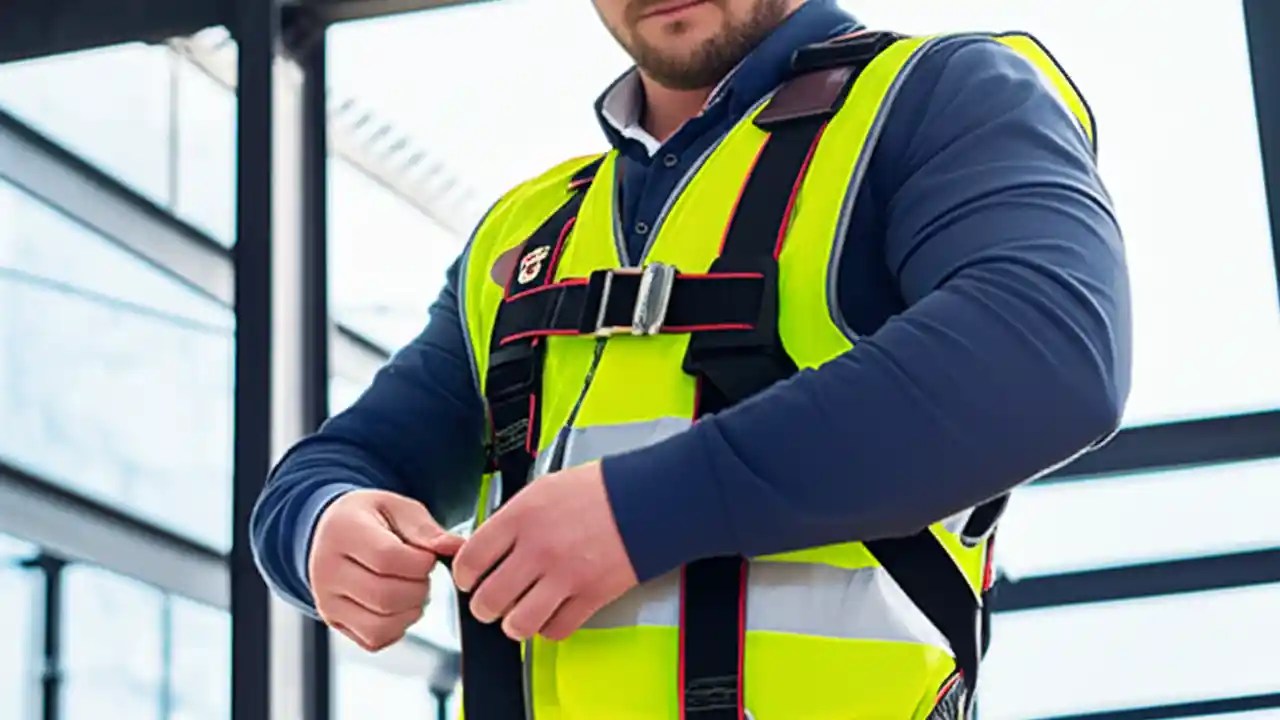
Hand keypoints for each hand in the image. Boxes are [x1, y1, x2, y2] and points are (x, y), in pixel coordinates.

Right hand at [308, 489, 463, 651]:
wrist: (332, 532)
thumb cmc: (370, 518)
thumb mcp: (397, 507)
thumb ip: (425, 529)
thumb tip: (454, 548)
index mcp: (342, 532)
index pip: (387, 558)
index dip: (420, 563)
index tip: (427, 556)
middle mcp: (326, 569)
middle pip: (385, 596)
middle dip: (419, 588)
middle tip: (422, 574)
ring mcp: (327, 600)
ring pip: (380, 625)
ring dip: (410, 610)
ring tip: (411, 588)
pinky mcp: (334, 621)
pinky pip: (374, 639)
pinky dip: (397, 627)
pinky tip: (398, 604)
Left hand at [452, 461, 637, 641]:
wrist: (647, 499)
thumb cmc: (598, 490)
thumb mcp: (543, 489)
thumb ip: (510, 518)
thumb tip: (482, 543)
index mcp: (521, 517)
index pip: (470, 561)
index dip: (464, 577)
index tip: (470, 579)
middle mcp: (538, 549)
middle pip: (488, 600)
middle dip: (485, 607)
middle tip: (491, 602)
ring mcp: (564, 576)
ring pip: (518, 624)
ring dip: (514, 624)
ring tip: (519, 614)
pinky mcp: (590, 596)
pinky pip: (556, 630)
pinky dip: (549, 627)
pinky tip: (551, 613)